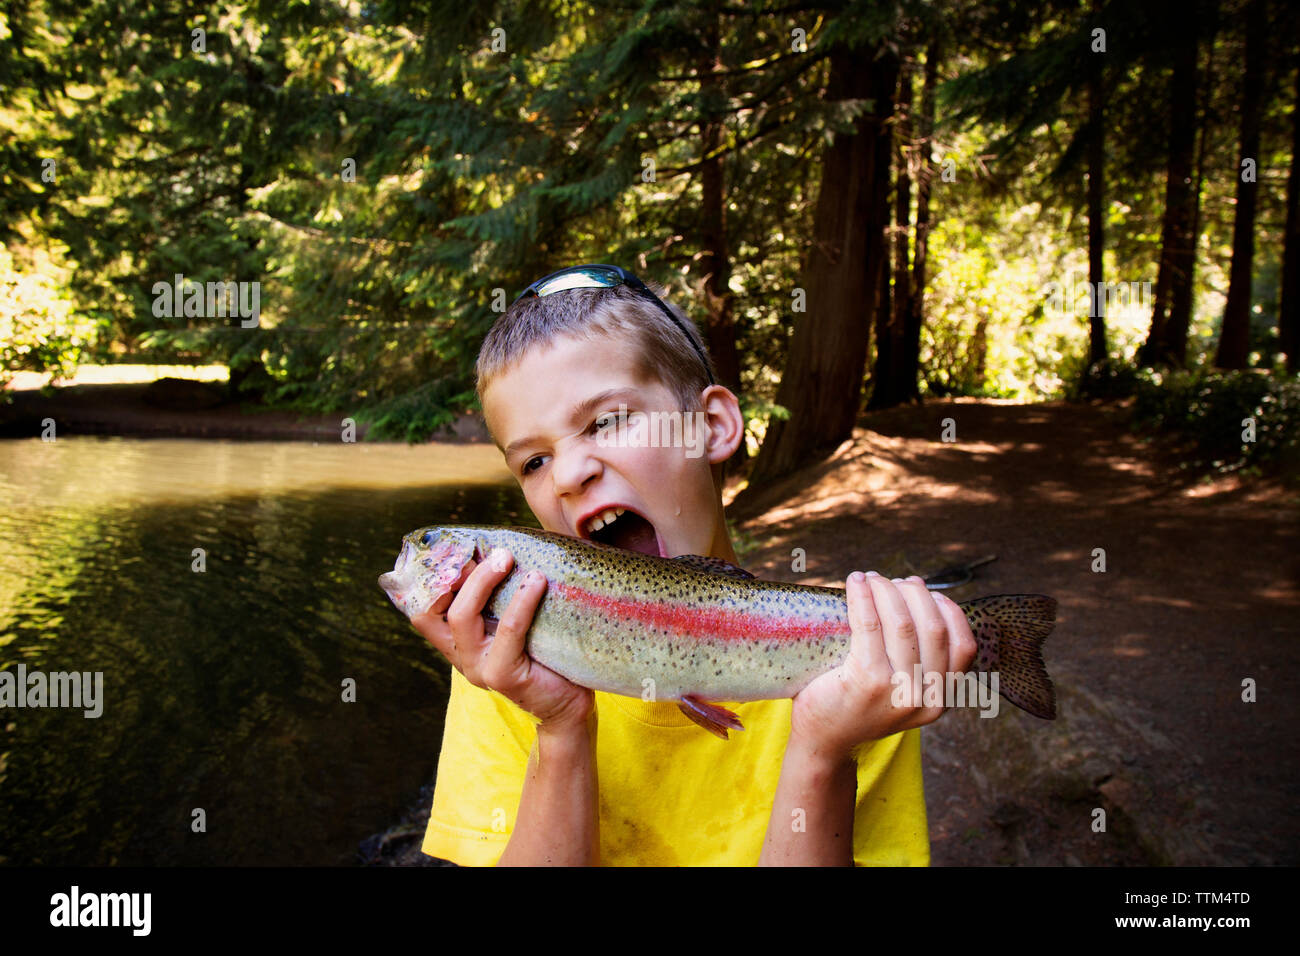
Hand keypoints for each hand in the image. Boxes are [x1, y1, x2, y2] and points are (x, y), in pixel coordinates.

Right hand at [409, 547, 593, 732]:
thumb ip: (503, 594)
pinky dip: (521, 601)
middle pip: (431, 609)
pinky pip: (507, 631)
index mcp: (459, 640)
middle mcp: (461, 655)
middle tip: (494, 552)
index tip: (460, 548)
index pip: (422, 608)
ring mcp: (478, 668)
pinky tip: (537, 582)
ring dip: (484, 580)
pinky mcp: (502, 676)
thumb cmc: (547, 652)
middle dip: (456, 572)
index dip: (431, 576)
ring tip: (508, 559)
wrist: (570, 703)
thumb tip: (504, 545)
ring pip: (462, 616)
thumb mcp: (518, 620)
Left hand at [789, 573, 977, 761]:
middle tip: (891, 582)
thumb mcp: (904, 693)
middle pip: (934, 627)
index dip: (947, 609)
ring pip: (902, 622)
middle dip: (914, 593)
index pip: (964, 644)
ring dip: (886, 589)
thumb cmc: (857, 706)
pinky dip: (864, 596)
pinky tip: (856, 582)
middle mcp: (926, 698)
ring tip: (871, 579)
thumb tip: (916, 594)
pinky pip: (869, 625)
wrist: (823, 742)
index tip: (926, 592)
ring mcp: (898, 691)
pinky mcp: (866, 682)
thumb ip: (919, 661)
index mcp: (942, 700)